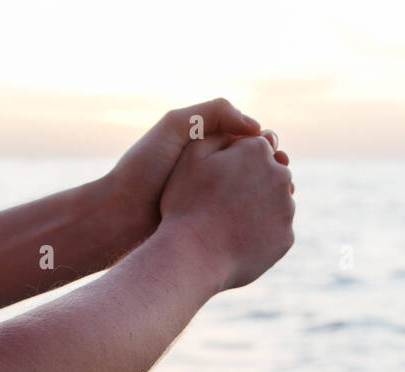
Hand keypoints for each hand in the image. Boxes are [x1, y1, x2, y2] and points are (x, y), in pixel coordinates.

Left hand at [105, 98, 287, 241]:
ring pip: (251, 198)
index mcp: (206, 144)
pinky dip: (256, 220)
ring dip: (270, 198)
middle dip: (273, 173)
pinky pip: (241, 221)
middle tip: (285, 180)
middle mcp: (212, 172)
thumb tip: (256, 127)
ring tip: (282, 201)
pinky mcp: (209, 226)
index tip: (273, 152)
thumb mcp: (177, 126)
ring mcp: (212, 201)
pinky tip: (265, 222)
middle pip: (255, 170)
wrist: (120, 217)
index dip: (266, 145)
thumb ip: (215, 113)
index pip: (249, 140)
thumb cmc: (144, 169)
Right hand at [159, 131, 294, 291]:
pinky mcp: (286, 238)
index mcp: (257, 151)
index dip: (245, 158)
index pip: (262, 145)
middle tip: (230, 200)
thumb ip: (219, 133)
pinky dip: (263, 234)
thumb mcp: (191, 156)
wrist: (193, 256)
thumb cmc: (186, 205)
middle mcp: (280, 176)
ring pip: (278, 203)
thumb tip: (245, 129)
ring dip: (262, 208)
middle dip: (258, 181)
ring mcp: (286, 209)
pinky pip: (277, 231)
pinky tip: (241, 240)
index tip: (230, 173)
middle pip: (275, 173)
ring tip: (233, 223)